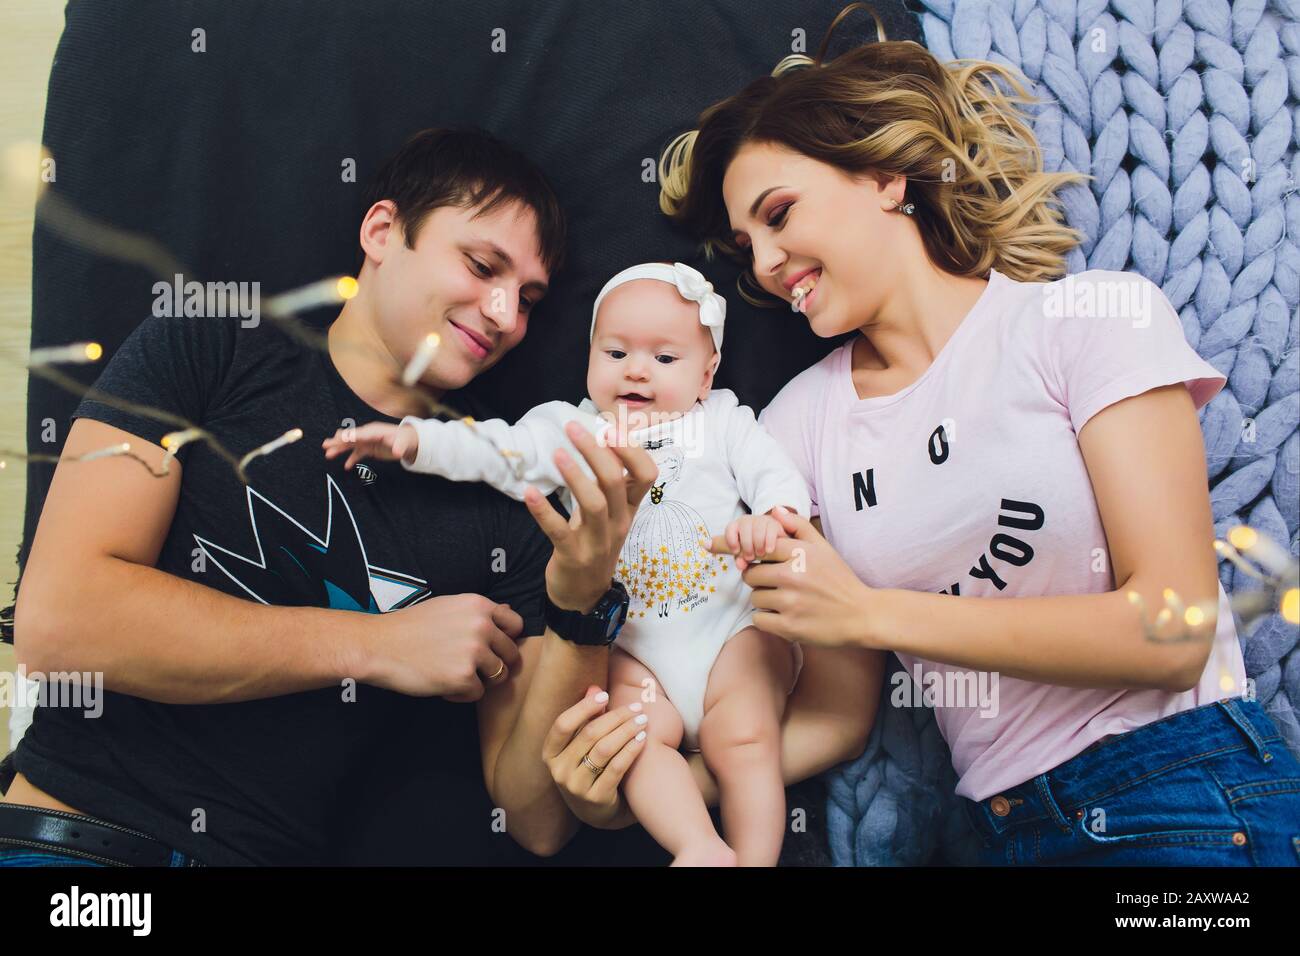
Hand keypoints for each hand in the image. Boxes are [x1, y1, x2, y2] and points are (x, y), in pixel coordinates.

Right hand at [322, 421, 419, 468]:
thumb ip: (399, 447)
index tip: (336, 439)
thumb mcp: (403, 443)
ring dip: (340, 449)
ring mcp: (368, 442)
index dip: (347, 436)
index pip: (358, 434)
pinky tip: (347, 466)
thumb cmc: (405, 440)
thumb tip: (397, 452)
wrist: (409, 442)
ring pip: (350, 445)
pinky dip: (352, 459)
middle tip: (325, 445)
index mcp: (374, 431)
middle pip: (350, 437)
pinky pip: (358, 454)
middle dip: (337, 441)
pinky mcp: (370, 449)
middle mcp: (368, 435)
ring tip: (328, 454)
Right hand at [356, 593, 523, 700]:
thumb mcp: (447, 606)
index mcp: (478, 605)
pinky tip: (443, 685)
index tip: (492, 648)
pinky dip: (462, 694)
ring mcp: (474, 652)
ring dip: (480, 680)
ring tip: (454, 675)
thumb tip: (508, 610)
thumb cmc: (409, 626)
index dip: (507, 639)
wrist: (378, 645)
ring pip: (499, 675)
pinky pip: (478, 693)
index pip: (516, 625)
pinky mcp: (463, 677)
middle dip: (495, 664)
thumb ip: (478, 612)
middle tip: (470, 667)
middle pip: (511, 654)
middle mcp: (481, 626)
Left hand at [523, 421, 657, 611]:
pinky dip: (543, 510)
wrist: (583, 596)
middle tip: (573, 428)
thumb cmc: (593, 544)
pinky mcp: (572, 556)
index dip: (631, 448)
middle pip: (615, 481)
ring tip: (558, 452)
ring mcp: (597, 542)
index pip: (646, 474)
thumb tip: (602, 439)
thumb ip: (608, 482)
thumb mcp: (607, 514)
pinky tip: (529, 493)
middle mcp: (618, 523)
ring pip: (593, 503)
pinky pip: (558, 530)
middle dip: (595, 450)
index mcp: (629, 509)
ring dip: (575, 474)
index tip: (610, 427)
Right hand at [542, 686, 646, 829]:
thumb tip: (594, 687)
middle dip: (616, 717)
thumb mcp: (583, 745)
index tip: (605, 694)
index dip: (584, 707)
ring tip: (642, 720)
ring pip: (604, 750)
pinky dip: (631, 750)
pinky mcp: (596, 799)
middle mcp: (559, 771)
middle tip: (636, 707)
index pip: (562, 724)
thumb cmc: (590, 768)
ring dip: (626, 731)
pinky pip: (616, 768)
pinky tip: (642, 739)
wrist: (597, 811)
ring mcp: (576, 787)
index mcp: (550, 753)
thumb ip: (587, 717)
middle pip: (589, 734)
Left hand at [707, 506, 877, 648]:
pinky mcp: (789, 626)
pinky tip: (784, 616)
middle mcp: (793, 575)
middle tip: (776, 582)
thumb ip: (797, 526)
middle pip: (749, 574)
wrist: (861, 615)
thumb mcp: (823, 547)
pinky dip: (766, 619)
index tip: (712, 546)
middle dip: (757, 578)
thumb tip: (774, 510)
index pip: (755, 546)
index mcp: (799, 554)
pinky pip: (758, 620)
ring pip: (754, 598)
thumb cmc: (839, 579)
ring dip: (763, 599)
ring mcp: (790, 602)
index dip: (737, 549)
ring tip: (786, 600)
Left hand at [724, 512, 788, 571]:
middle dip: (747, 546)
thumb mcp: (745, 553)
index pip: (730, 529)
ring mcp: (761, 520)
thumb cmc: (754, 547)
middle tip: (750, 557)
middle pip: (745, 529)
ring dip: (758, 544)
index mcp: (737, 526)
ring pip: (757, 530)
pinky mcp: (774, 524)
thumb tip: (740, 565)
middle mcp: (748, 520)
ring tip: (760, 554)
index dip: (731, 540)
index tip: (736, 552)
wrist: (773, 542)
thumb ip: (740, 559)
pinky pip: (770, 531)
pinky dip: (769, 542)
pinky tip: (768, 550)